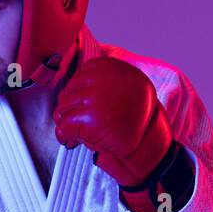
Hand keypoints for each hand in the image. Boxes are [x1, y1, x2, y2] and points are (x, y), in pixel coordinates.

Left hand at [52, 56, 171, 189]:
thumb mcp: (124, 87)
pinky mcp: (90, 120)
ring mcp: (95, 99)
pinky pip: (64, 127)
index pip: (77, 79)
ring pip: (63, 110)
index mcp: (109, 66)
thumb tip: (70, 89)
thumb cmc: (136, 119)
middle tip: (75, 125)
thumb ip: (101, 82)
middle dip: (68, 112)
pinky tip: (72, 141)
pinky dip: (64, 137)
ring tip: (75, 134)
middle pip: (67, 94)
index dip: (75, 97)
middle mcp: (102, 79)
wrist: (149, 144)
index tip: (80, 110)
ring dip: (65, 124)